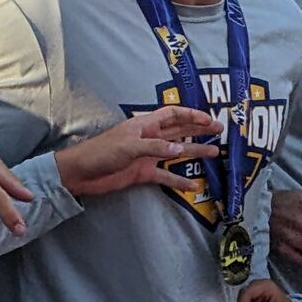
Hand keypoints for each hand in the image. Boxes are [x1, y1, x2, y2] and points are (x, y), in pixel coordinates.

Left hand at [55, 107, 221, 197]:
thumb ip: (154, 147)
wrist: (81, 173)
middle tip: (220, 131)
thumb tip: (178, 149)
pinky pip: (166, 177)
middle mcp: (150, 138)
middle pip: (179, 130)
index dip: (191, 115)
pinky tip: (193, 186)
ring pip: (177, 152)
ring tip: (215, 153)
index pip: (173, 114)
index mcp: (145, 125)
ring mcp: (148, 156)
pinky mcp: (144, 173)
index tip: (209, 120)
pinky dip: (179, 181)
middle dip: (199, 130)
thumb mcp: (129, 146)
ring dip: (195, 152)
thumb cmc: (101, 152)